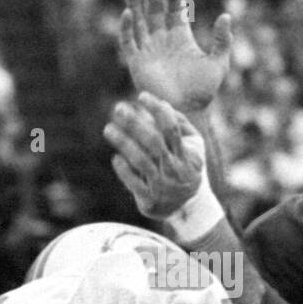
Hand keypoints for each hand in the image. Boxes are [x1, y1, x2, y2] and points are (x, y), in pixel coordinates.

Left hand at [104, 93, 204, 219]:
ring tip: (108, 129)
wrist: (189, 207)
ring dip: (124, 143)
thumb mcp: (194, 147)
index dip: (157, 110)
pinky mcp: (149, 199)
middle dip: (135, 123)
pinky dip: (124, 170)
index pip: (171, 128)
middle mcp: (174, 168)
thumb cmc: (186, 167)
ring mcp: (162, 185)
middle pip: (153, 142)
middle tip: (118, 108)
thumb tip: (163, 104)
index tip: (142, 96)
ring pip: (141, 161)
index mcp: (186, 154)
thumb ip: (182, 125)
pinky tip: (116, 157)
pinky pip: (133, 183)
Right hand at [119, 0, 232, 113]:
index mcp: (181, 38)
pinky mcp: (137, 63)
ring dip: (135, 5)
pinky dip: (126, 28)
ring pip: (138, 22)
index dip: (174, 0)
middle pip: (154, 12)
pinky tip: (128, 14)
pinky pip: (128, 42)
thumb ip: (222, 41)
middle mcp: (163, 41)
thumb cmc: (204, 91)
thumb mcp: (219, 64)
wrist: (187, 111)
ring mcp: (149, 51)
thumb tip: (226, 16)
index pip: (174, 12)